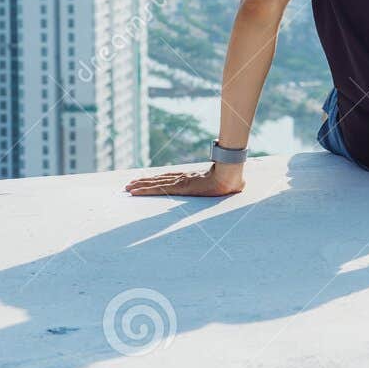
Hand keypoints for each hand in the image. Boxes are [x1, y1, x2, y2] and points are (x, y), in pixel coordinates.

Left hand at [125, 162, 244, 196]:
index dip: (157, 180)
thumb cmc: (232, 180)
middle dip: (143, 183)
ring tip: (127, 188)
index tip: (146, 182)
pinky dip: (144, 190)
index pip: (170, 179)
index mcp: (192, 179)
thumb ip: (230, 185)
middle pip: (159, 180)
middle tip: (128, 185)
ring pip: (155, 184)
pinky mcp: (178, 188)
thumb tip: (240, 185)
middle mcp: (183, 179)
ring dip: (140, 186)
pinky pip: (157, 189)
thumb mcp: (229, 185)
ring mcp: (180, 183)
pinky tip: (134, 191)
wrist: (230, 176)